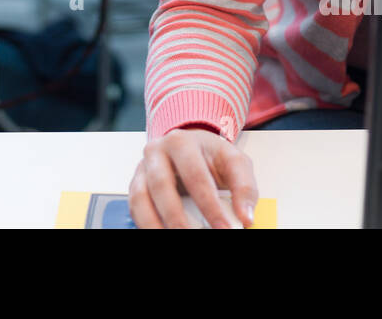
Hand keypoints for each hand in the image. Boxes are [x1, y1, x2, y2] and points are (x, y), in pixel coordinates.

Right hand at [128, 127, 257, 228]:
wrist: (190, 146)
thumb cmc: (210, 156)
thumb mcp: (234, 162)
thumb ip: (244, 187)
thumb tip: (245, 217)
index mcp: (182, 142)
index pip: (196, 176)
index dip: (210, 206)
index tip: (224, 229)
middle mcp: (156, 152)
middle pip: (162, 186)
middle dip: (177, 219)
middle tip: (191, 236)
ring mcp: (142, 169)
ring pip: (141, 198)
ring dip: (155, 225)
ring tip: (172, 238)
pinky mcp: (136, 185)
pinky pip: (135, 208)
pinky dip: (146, 225)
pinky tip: (159, 232)